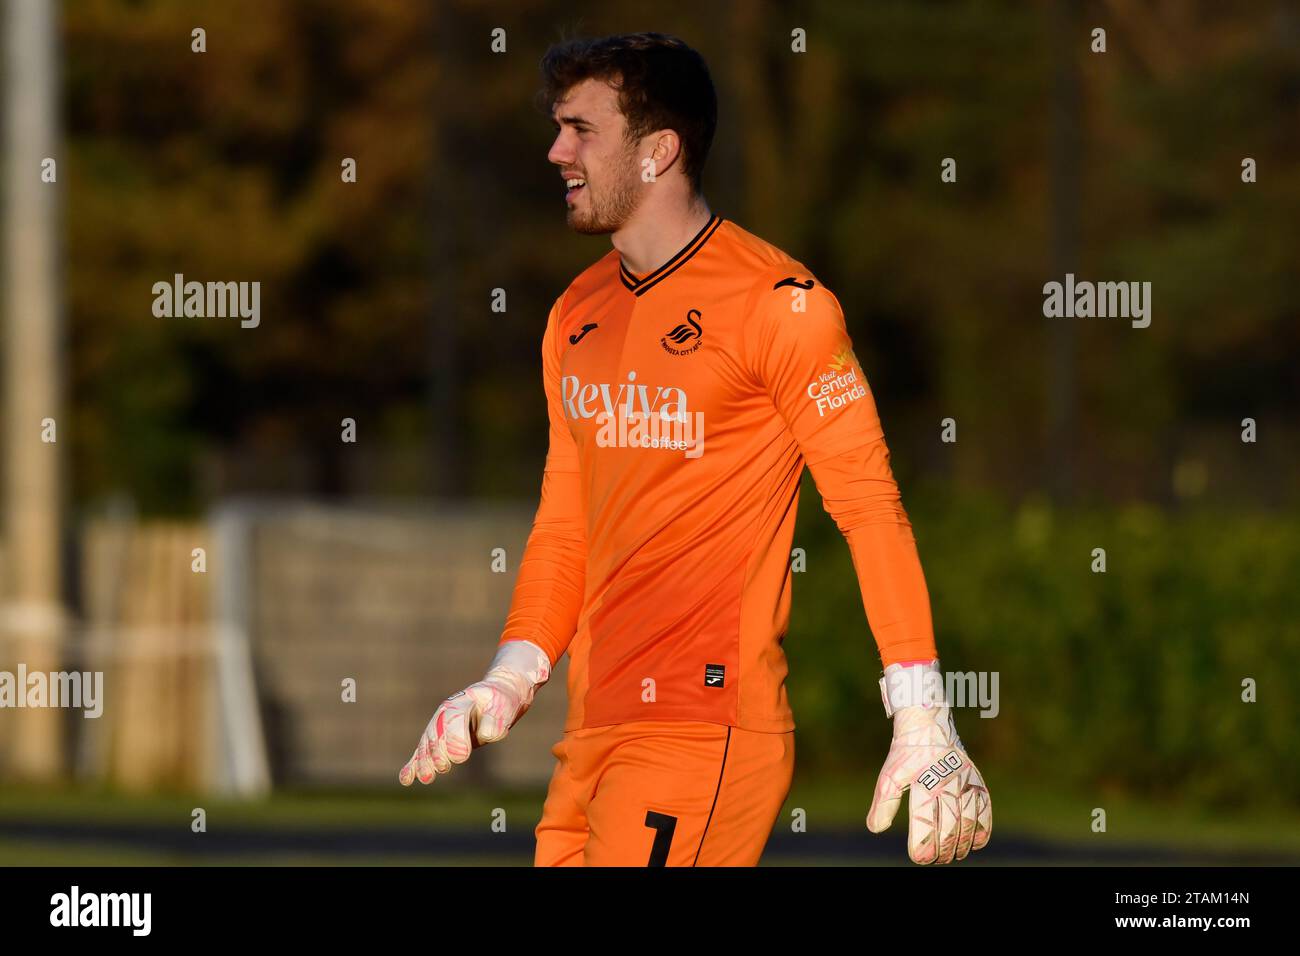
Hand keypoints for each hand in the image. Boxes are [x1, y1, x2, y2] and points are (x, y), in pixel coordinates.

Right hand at [399, 640, 550, 785]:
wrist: (494, 697)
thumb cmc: (500, 703)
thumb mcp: (505, 707)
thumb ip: (496, 720)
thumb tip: (487, 735)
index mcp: (462, 700)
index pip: (453, 717)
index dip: (455, 737)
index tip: (462, 758)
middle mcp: (445, 712)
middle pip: (437, 732)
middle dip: (438, 752)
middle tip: (444, 768)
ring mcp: (438, 725)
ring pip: (427, 744)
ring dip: (424, 761)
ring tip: (426, 778)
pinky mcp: (437, 740)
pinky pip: (422, 752)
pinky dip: (413, 765)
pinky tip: (405, 780)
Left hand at [866, 663, 991, 863]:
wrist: (927, 722)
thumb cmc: (906, 753)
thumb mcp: (890, 775)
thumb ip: (883, 803)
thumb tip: (875, 828)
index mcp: (925, 780)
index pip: (925, 819)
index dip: (923, 842)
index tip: (919, 857)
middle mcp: (948, 781)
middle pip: (950, 824)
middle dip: (943, 847)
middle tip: (936, 860)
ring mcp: (965, 781)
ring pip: (969, 820)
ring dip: (963, 842)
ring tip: (954, 855)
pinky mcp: (976, 780)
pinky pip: (985, 808)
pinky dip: (983, 828)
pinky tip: (976, 843)